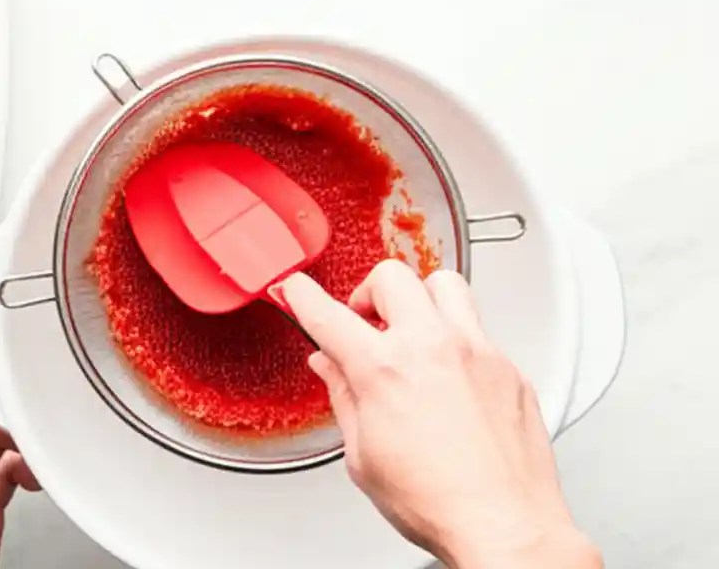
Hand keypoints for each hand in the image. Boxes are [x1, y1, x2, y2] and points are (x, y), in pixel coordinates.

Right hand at [272, 262, 600, 568]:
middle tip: (364, 318)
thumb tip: (329, 367)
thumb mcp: (364, 455)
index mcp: (383, 370)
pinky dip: (456, 338)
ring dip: (420, 298)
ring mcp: (476, 352)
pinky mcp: (508, 367)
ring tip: (412, 326)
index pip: (328, 314)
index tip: (294, 289)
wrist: (503, 525)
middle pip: (391, 277)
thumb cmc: (438, 502)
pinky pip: (478, 328)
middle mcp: (432, 348)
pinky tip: (450, 370)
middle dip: (368, 292)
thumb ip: (344, 398)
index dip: (301, 295)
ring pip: (445, 284)